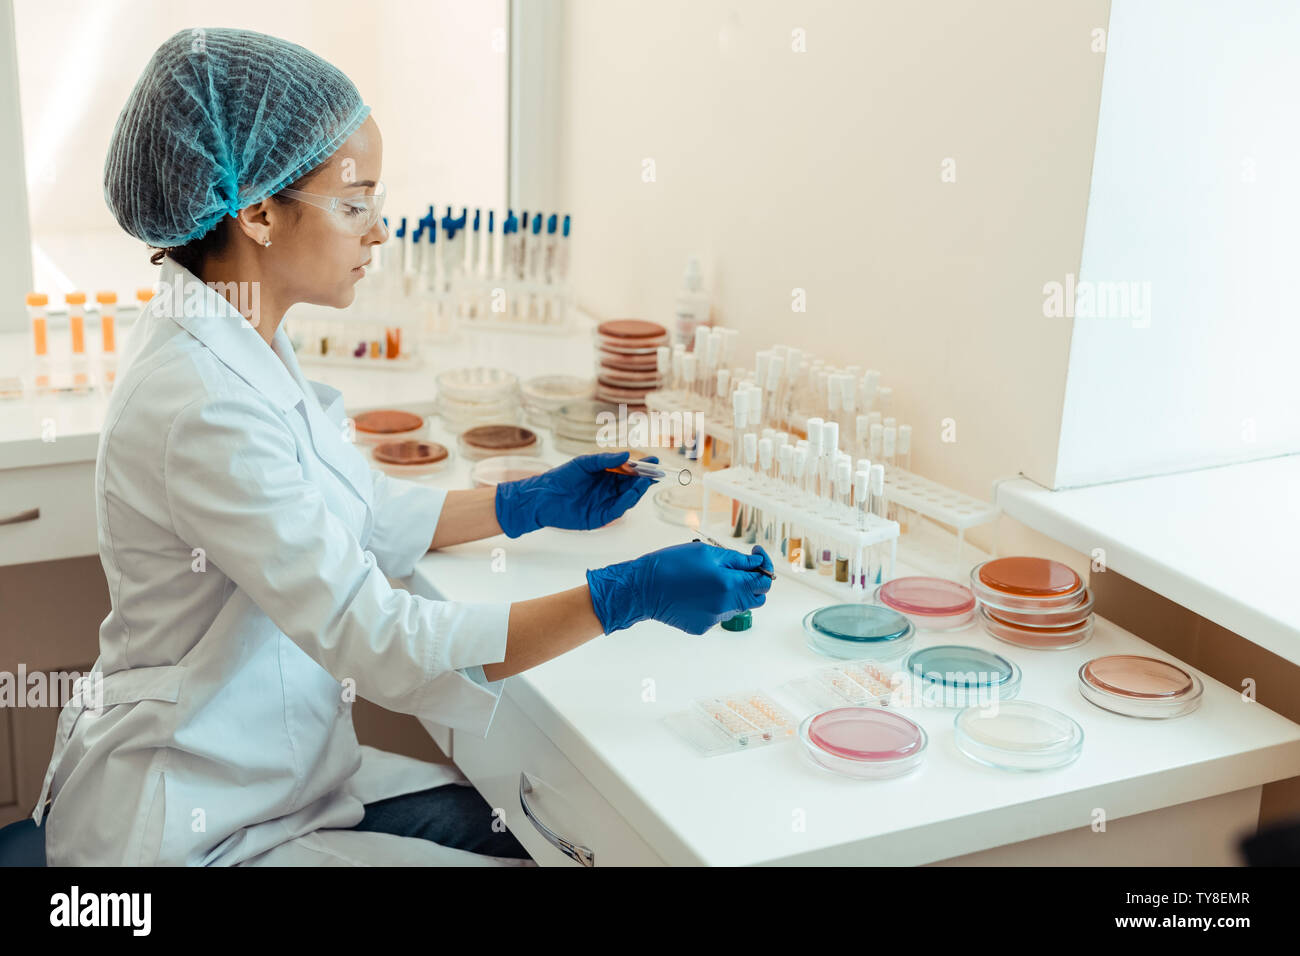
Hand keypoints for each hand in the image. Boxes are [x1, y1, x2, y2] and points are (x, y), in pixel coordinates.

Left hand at [495, 451, 657, 537]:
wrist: (542, 496)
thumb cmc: (561, 477)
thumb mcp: (584, 463)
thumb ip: (605, 459)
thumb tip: (627, 455)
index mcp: (606, 477)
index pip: (629, 472)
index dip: (642, 468)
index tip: (654, 462)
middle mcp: (608, 491)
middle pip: (631, 486)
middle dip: (644, 479)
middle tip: (654, 472)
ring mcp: (604, 505)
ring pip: (627, 499)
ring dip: (638, 490)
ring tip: (645, 481)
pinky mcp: (599, 518)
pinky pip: (617, 511)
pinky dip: (626, 502)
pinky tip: (632, 493)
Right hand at [586, 542, 772, 635]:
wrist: (642, 588)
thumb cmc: (671, 565)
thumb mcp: (706, 553)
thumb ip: (736, 560)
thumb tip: (756, 563)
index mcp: (729, 585)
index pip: (764, 581)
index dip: (764, 565)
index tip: (755, 554)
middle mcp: (725, 606)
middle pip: (756, 598)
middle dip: (752, 582)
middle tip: (738, 568)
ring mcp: (713, 619)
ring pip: (736, 606)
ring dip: (732, 592)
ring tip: (709, 579)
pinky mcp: (701, 627)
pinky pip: (717, 614)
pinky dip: (714, 603)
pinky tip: (696, 592)